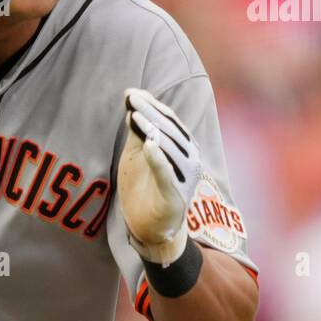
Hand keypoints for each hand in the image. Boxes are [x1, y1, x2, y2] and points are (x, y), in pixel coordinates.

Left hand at [116, 87, 200, 264]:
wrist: (149, 227)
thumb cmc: (144, 186)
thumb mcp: (137, 154)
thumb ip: (138, 132)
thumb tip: (132, 104)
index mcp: (183, 148)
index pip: (168, 122)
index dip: (151, 105)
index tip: (131, 93)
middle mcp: (190, 160)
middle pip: (169, 132)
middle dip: (150, 113)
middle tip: (132, 99)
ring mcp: (185, 179)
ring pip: (170, 150)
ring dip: (153, 131)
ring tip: (136, 116)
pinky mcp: (175, 197)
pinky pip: (167, 175)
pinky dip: (159, 159)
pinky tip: (149, 145)